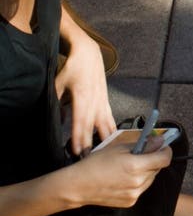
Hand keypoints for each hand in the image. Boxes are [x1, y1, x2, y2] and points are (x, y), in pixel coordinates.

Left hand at [55, 16, 115, 155]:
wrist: (88, 54)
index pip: (80, 121)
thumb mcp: (58, 83)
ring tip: (105, 157)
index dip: (79, 137)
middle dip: (92, 144)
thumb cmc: (72, 68)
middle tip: (89, 161)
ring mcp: (103, 101)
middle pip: (94, 127)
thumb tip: (58, 122)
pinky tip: (114, 144)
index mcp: (82, 96)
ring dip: (105, 141)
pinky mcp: (106, 101)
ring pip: (106, 125)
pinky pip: (110, 120)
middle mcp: (95, 101)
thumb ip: (57, 103)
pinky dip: (112, 132)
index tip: (77, 151)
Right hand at [69, 142, 171, 207]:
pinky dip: (138, 181)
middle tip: (143, 153)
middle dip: (154, 159)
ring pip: (150, 179)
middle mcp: (138, 182)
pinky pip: (141, 189)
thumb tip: (159, 141)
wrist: (79, 186)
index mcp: (136, 166)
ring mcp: (134, 194)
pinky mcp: (130, 202)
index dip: (166, 150)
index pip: (164, 159)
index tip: (163, 145)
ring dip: (147, 171)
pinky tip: (125, 177)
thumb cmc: (96, 163)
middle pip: (158, 168)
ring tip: (131, 166)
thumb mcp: (119, 148)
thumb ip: (143, 145)